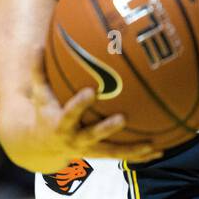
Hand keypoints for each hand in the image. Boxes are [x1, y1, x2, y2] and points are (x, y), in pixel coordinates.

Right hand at [27, 46, 163, 168]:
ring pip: (112, 151)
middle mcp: (76, 139)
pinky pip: (122, 155)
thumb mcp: (39, 92)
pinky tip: (160, 149)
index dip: (80, 104)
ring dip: (131, 150)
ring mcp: (90, 149)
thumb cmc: (44, 109)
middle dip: (106, 129)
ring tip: (151, 144)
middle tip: (122, 119)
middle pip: (92, 136)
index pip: (70, 113)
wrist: (42, 145)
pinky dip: (140, 155)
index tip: (91, 92)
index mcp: (61, 123)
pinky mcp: (101, 154)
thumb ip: (39, 69)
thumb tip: (39, 43)